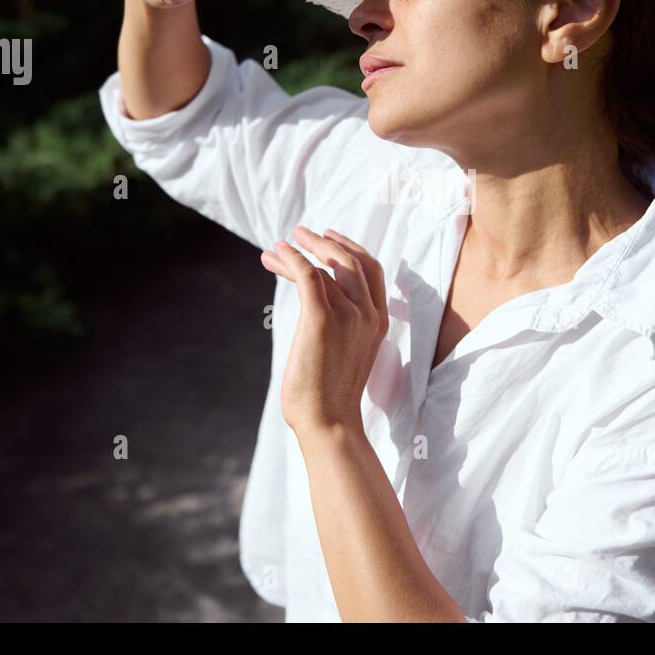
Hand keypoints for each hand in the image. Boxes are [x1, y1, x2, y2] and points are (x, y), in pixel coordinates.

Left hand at [260, 226, 388, 435]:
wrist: (329, 421)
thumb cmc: (332, 396)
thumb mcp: (349, 354)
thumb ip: (344, 328)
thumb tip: (319, 312)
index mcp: (378, 322)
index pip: (372, 270)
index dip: (351, 248)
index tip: (331, 236)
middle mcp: (367, 314)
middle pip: (350, 260)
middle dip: (325, 241)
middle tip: (302, 233)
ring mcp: (347, 316)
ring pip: (324, 267)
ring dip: (297, 253)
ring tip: (276, 249)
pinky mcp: (321, 320)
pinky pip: (308, 276)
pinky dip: (292, 260)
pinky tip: (277, 254)